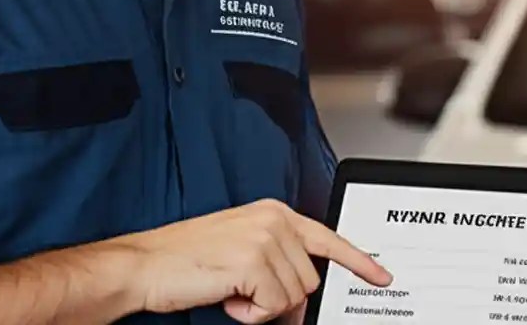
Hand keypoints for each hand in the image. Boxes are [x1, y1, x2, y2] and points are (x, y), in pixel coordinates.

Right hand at [116, 199, 391, 323]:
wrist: (144, 266)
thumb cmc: (185, 261)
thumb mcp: (240, 249)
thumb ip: (277, 258)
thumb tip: (303, 293)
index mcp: (272, 212)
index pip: (328, 237)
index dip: (359, 261)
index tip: (381, 276)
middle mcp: (273, 220)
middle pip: (310, 279)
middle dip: (282, 299)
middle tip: (244, 295)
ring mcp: (265, 239)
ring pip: (295, 296)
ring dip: (263, 307)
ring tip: (229, 290)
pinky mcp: (254, 263)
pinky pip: (274, 307)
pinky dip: (250, 315)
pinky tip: (225, 297)